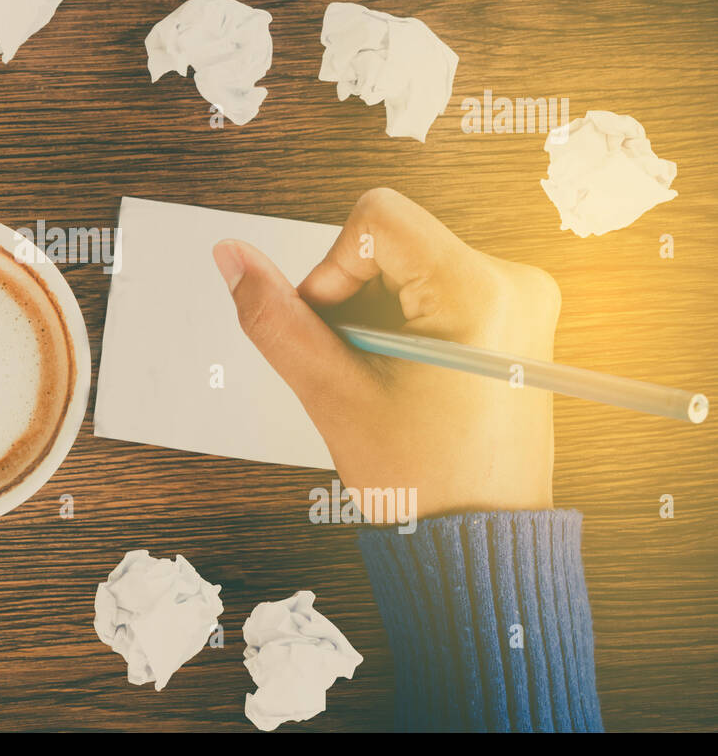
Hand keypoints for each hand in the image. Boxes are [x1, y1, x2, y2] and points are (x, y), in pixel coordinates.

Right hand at [212, 188, 559, 519]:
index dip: (333, 269)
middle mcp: (514, 283)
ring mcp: (522, 301)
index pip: (376, 218)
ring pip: (409, 267)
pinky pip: (438, 290)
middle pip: (392, 243)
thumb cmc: (430, 482)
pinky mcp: (518, 319)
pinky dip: (405, 325)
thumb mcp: (333, 395)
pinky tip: (408, 378)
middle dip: (354, 300)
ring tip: (388, 381)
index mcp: (479, 290)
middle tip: (362, 368)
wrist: (483, 537)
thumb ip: (274, 318)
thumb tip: (233, 258)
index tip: (337, 330)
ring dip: (377, 316)